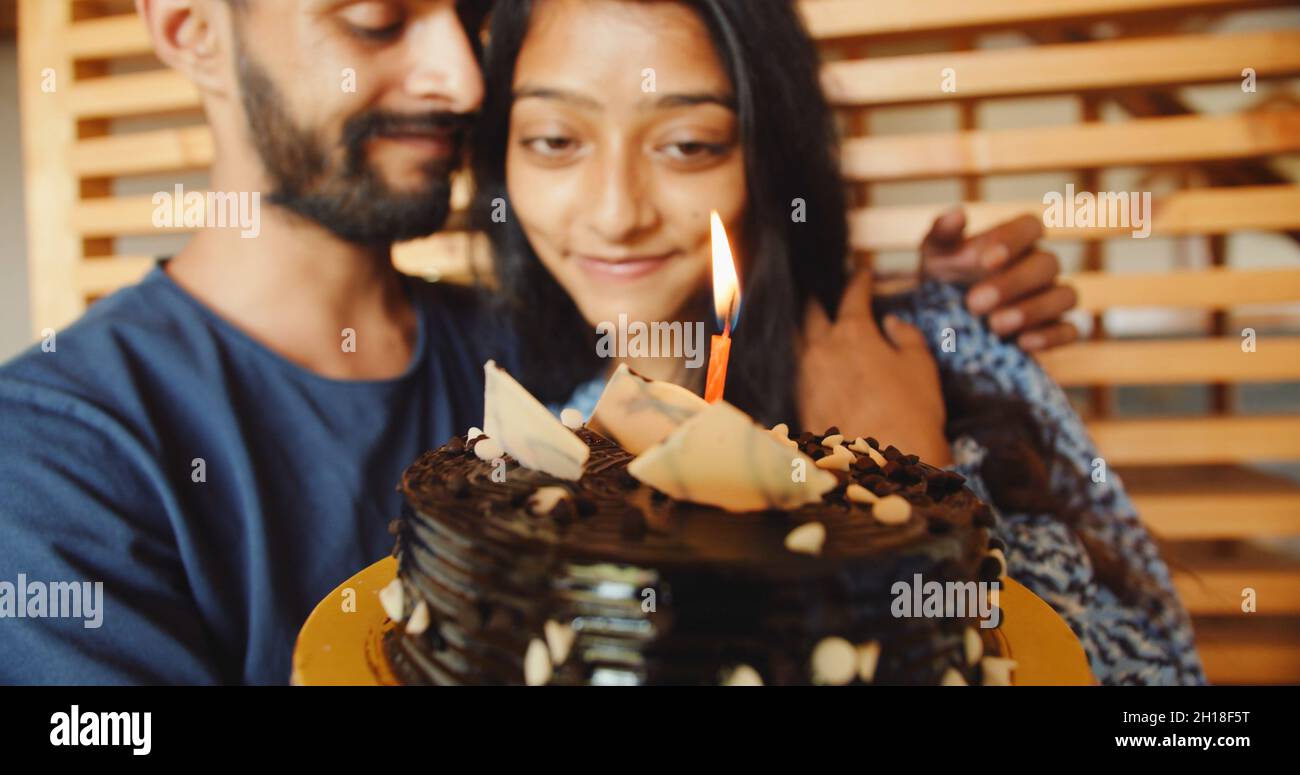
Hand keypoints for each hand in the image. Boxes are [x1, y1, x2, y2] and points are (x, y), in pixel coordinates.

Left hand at [798, 268, 950, 465]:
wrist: (879, 466)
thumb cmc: (909, 415)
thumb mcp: (921, 368)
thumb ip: (906, 337)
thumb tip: (892, 323)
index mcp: (852, 333)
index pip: (853, 297)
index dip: (858, 281)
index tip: (861, 272)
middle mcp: (821, 350)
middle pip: (811, 315)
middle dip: (817, 301)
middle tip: (821, 293)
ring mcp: (804, 377)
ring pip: (797, 343)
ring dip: (803, 332)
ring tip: (808, 327)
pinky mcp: (797, 403)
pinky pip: (796, 372)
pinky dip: (802, 363)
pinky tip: (808, 366)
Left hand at [921, 208, 1078, 351]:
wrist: (943, 323)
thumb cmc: (943, 279)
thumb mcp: (935, 256)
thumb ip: (942, 233)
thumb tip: (957, 212)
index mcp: (1016, 240)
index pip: (1030, 226)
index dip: (1013, 240)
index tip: (985, 261)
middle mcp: (1039, 266)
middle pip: (1048, 264)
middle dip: (1013, 284)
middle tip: (974, 303)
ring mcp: (1051, 297)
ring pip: (1065, 296)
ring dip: (1033, 310)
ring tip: (994, 325)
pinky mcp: (1054, 329)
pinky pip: (1069, 330)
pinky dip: (1051, 336)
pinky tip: (1022, 343)